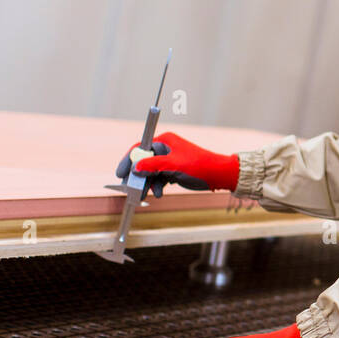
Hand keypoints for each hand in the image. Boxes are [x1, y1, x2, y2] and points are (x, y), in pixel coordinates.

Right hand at [114, 131, 239, 197]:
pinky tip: (158, 194)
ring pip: (151, 172)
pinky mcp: (174, 171)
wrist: (218, 175)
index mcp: (165, 141)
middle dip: (137, 176)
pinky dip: (157, 186)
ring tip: (145, 196)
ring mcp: (169, 160)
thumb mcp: (173, 166)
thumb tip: (134, 168)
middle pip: (143, 162)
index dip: (128, 160)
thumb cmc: (199, 166)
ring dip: (147, 184)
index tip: (120, 173)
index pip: (140, 148)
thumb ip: (152, 165)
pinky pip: (159, 178)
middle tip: (130, 189)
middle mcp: (165, 149)